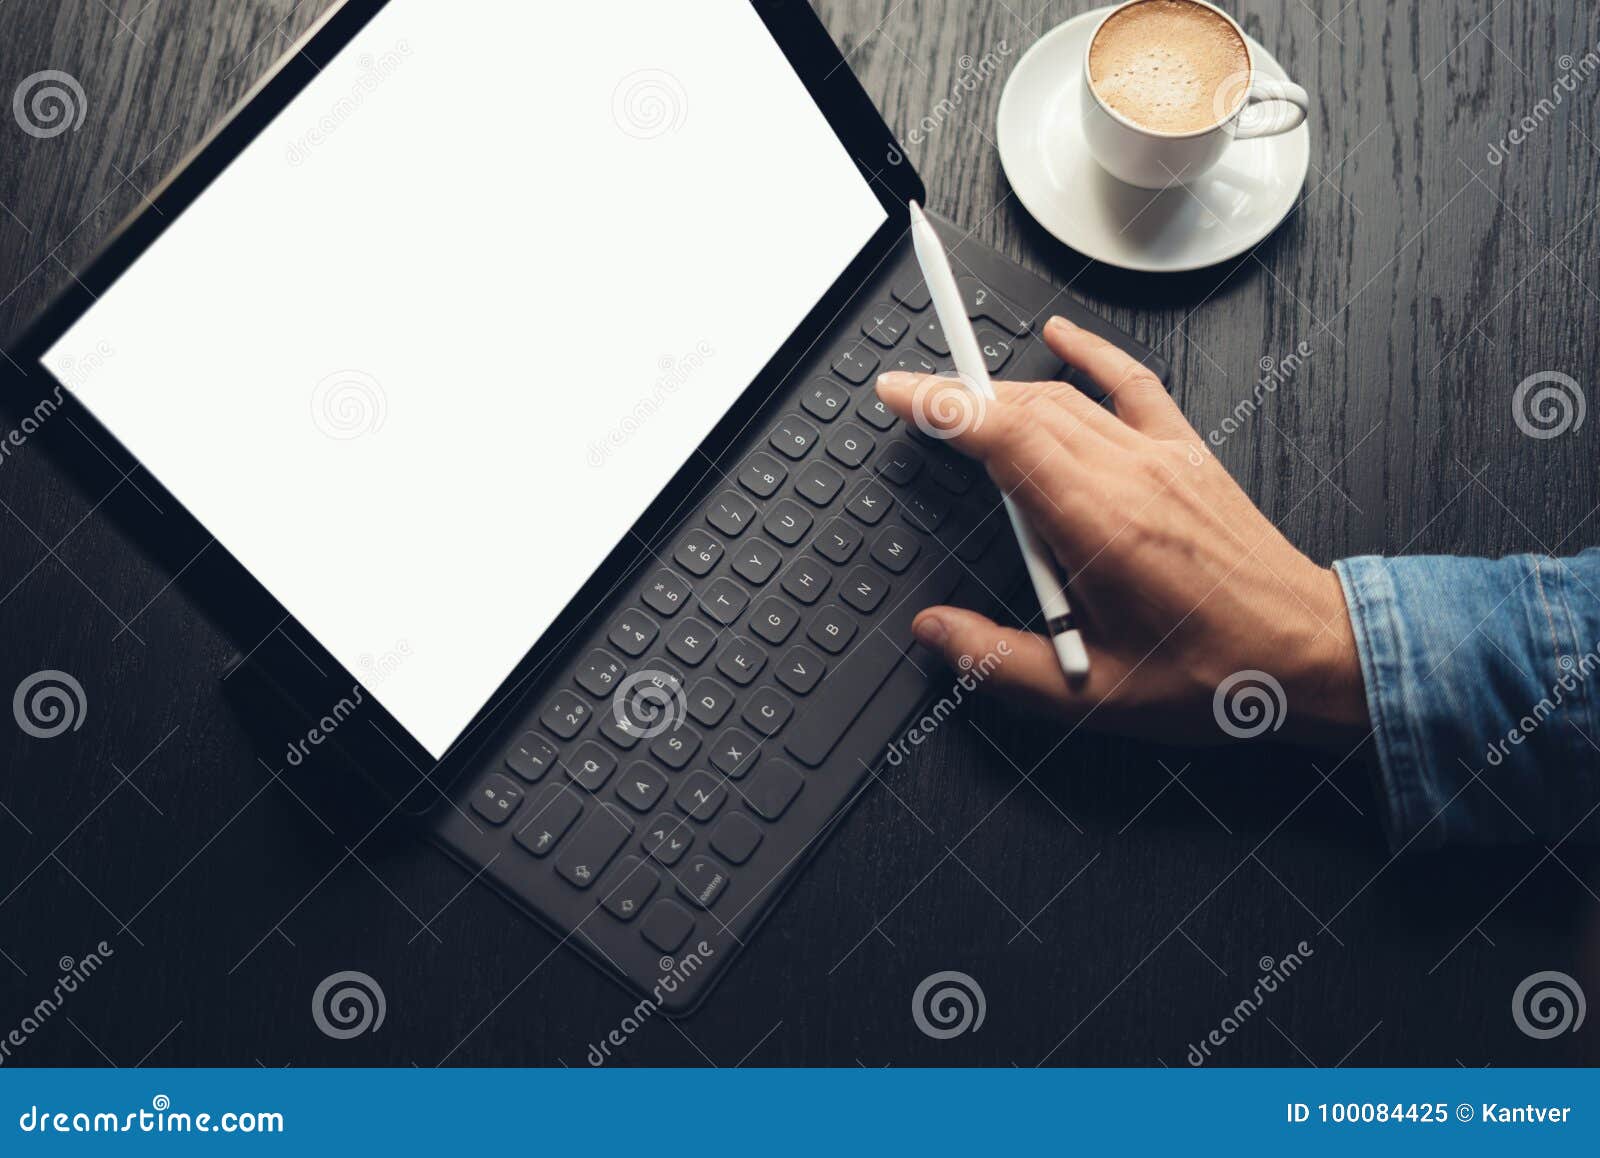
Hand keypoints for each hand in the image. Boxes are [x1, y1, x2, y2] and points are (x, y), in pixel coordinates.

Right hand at [875, 316, 1368, 747]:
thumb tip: (935, 632)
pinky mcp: (1187, 455)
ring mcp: (1161, 458)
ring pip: (1066, 399)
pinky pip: (1133, 384)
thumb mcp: (1092, 698)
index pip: (1005, 438)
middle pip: (1025, 409)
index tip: (899, 393)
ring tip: (956, 396)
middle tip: (908, 398)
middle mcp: (1130, 477)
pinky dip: (1092, 354)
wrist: (1306, 655)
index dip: (943, 406)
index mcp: (1101, 528)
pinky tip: (1062, 338)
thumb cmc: (1214, 676)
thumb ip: (1001, 662)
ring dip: (1003, 390)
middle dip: (956, 395)